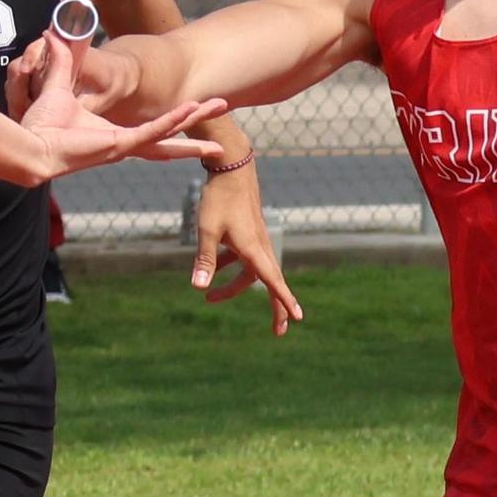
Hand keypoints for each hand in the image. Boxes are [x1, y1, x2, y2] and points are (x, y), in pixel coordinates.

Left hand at [19, 31, 225, 178]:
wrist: (29, 145)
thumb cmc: (38, 125)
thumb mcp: (57, 84)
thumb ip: (62, 59)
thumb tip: (53, 34)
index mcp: (112, 136)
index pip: (150, 132)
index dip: (170, 123)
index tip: (190, 114)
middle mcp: (123, 144)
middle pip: (167, 140)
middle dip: (194, 132)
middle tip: (219, 136)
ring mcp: (124, 147)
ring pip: (168, 132)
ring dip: (194, 118)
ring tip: (219, 104)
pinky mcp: (120, 145)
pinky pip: (154, 130)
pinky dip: (174, 119)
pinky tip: (193, 109)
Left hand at [191, 162, 300, 335]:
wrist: (232, 165)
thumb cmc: (219, 196)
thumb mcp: (207, 230)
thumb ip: (205, 259)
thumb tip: (198, 287)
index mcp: (253, 248)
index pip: (272, 280)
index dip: (284, 300)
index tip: (297, 318)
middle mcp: (259, 246)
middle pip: (270, 282)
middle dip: (275, 307)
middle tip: (278, 332)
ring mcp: (256, 239)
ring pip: (252, 271)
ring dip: (234, 286)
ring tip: (210, 298)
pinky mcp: (249, 232)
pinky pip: (243, 258)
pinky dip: (230, 266)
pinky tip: (213, 266)